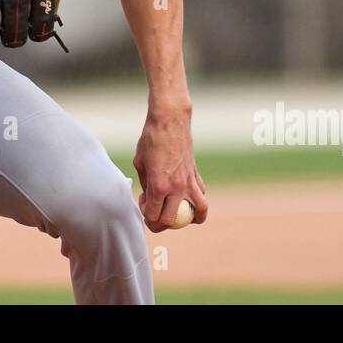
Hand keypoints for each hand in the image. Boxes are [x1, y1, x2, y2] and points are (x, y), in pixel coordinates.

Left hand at [133, 100, 207, 231]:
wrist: (170, 120)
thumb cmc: (151, 139)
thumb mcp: (140, 163)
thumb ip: (146, 184)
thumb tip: (149, 198)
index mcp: (159, 186)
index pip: (153, 216)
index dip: (146, 216)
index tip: (143, 203)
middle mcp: (176, 187)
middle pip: (171, 220)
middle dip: (160, 223)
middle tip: (155, 212)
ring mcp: (189, 181)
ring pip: (199, 212)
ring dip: (190, 219)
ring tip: (180, 214)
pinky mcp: (196, 174)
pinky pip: (201, 194)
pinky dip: (196, 200)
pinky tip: (186, 195)